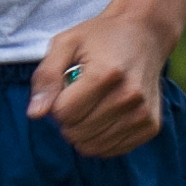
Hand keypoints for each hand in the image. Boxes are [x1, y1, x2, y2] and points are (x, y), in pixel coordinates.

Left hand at [28, 7, 173, 157]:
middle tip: (79, 96)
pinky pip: (110, 150)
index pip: (63, 113)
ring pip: (92, 147)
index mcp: (106, 74)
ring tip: (92, 105)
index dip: (56, 103)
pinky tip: (106, 115)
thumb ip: (46, 77)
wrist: (145, 34)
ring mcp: (143, 114)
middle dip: (68, 118)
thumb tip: (35, 114)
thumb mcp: (65, 44)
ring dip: (83, 131)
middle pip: (76, 133)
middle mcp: (129, 96)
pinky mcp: (151, 126)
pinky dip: (100, 138)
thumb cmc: (100, 38)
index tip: (66, 87)